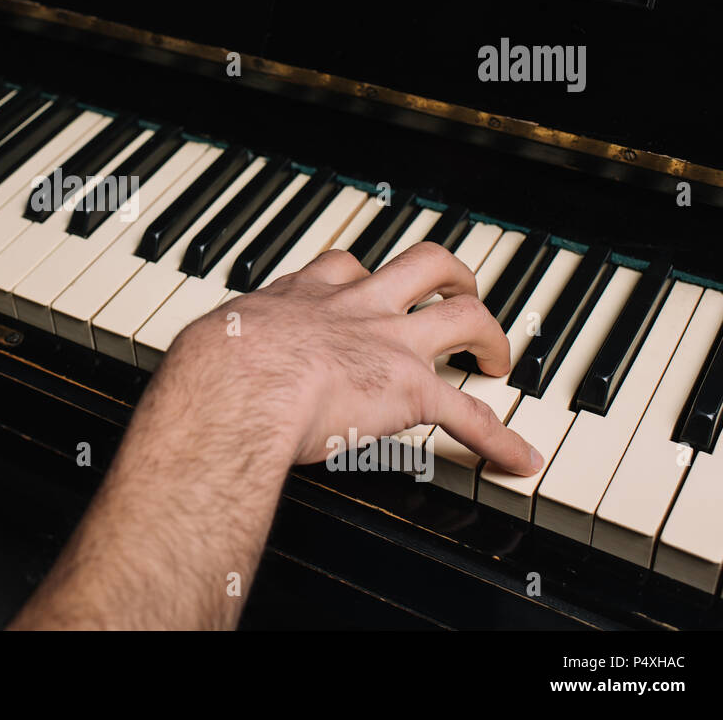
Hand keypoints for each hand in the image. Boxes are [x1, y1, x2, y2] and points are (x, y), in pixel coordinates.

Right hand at [153, 242, 540, 475]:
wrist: (237, 384)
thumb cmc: (215, 366)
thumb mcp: (217, 336)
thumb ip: (227, 341)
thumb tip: (202, 360)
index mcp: (307, 296)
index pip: (346, 266)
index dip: (365, 274)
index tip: (369, 284)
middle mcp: (358, 309)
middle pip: (422, 264)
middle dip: (450, 275)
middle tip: (457, 291)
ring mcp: (391, 345)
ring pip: (463, 316)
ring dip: (490, 334)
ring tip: (497, 356)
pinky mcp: (411, 392)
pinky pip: (470, 416)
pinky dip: (500, 439)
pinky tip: (520, 458)